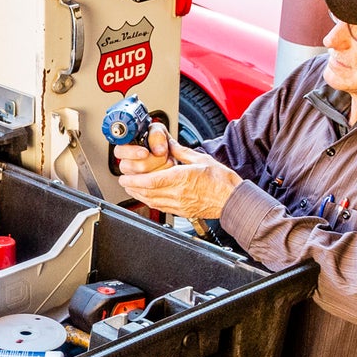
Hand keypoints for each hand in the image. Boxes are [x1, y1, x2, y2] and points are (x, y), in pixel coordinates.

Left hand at [117, 128, 244, 220]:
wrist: (233, 200)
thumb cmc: (222, 181)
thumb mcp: (201, 159)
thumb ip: (181, 152)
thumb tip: (169, 144)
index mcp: (182, 179)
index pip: (152, 181)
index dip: (135, 180)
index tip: (125, 177)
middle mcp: (178, 194)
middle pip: (147, 193)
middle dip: (132, 188)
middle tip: (123, 181)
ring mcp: (179, 205)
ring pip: (152, 202)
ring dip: (139, 196)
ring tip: (131, 189)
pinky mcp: (182, 212)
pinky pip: (161, 208)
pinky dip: (150, 202)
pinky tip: (147, 197)